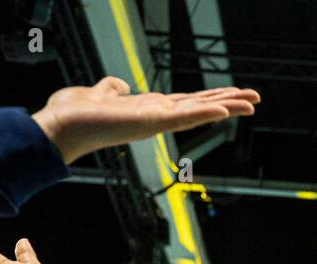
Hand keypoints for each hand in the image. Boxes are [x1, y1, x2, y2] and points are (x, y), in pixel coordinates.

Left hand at [31, 76, 259, 163]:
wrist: (59, 126)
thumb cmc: (75, 114)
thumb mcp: (98, 93)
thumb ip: (111, 88)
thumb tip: (119, 84)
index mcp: (149, 109)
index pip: (187, 102)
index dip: (210, 98)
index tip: (232, 97)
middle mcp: (157, 116)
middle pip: (201, 107)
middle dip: (229, 102)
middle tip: (256, 100)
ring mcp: (156, 121)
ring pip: (199, 112)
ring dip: (227, 107)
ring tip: (252, 105)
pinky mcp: (150, 123)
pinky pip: (182, 118)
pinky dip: (203, 114)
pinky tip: (224, 110)